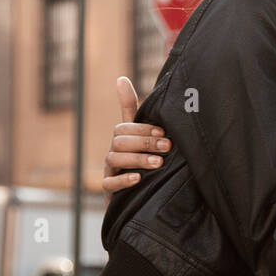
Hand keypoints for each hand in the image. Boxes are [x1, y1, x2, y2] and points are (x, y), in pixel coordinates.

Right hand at [102, 76, 170, 205]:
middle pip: (120, 141)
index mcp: (123, 139)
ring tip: (158, 163)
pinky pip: (109, 184)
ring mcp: (110, 171)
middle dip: (145, 142)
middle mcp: (114, 153)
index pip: (125, 127)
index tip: (163, 131)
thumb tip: (120, 78)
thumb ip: (133, 110)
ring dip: (138, 159)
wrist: (140, 198)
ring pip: (115, 159)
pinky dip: (123, 180)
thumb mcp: (143, 135)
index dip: (143, 128)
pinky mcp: (109, 191)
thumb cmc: (143, 160)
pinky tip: (137, 178)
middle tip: (167, 146)